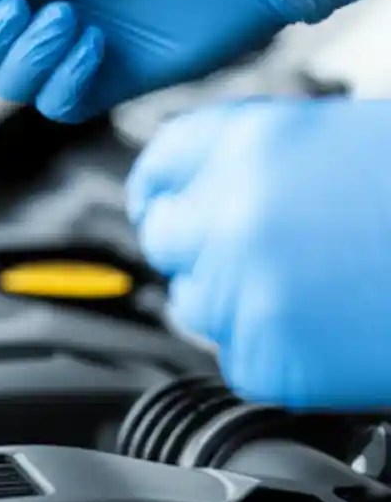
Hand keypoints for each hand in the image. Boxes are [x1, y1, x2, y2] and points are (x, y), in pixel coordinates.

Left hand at [127, 98, 390, 409]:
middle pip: (166, 238)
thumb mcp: (342, 140)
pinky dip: (274, 353)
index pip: (159, 165)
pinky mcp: (271, 359)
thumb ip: (262, 160)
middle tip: (251, 253)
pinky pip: (239, 361)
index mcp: (252, 144)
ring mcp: (244, 290)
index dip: (162, 187)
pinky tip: (329, 329)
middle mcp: (232, 213)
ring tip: (312, 290)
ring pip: (194, 305)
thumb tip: (208, 184)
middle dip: (199, 246)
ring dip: (233, 301)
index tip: (161, 202)